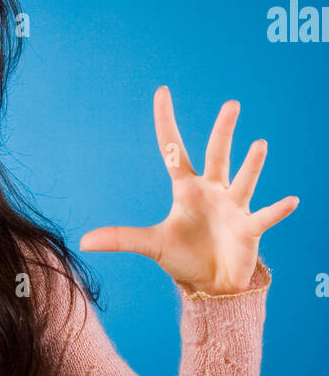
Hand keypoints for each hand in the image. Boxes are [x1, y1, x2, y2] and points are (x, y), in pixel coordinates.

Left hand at [79, 86, 298, 294]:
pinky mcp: (249, 229)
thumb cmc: (183, 257)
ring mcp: (234, 207)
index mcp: (187, 189)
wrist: (211, 284)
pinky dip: (277, 210)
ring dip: (252, 165)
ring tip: (259, 144)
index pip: (174, 149)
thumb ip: (121, 238)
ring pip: (243, 180)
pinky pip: (265, 217)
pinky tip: (291, 200)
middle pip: (218, 155)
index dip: (166, 122)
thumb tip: (83, 241)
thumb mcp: (151, 245)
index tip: (162, 91)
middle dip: (224, 131)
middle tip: (232, 104)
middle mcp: (213, 191)